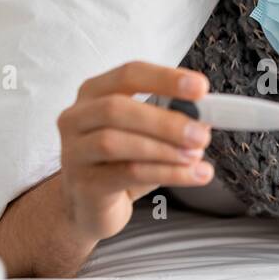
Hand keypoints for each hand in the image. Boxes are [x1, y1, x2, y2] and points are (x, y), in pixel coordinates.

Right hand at [56, 62, 213, 243]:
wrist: (89, 205)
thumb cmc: (120, 162)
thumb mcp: (146, 135)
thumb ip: (171, 121)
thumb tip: (205, 117)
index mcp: (94, 93)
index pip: (129, 74)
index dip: (165, 79)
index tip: (200, 88)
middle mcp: (77, 117)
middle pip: (116, 108)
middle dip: (164, 121)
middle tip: (201, 134)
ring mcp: (74, 152)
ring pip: (115, 143)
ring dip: (164, 149)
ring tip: (195, 156)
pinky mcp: (83, 184)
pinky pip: (127, 174)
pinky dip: (166, 173)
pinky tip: (192, 175)